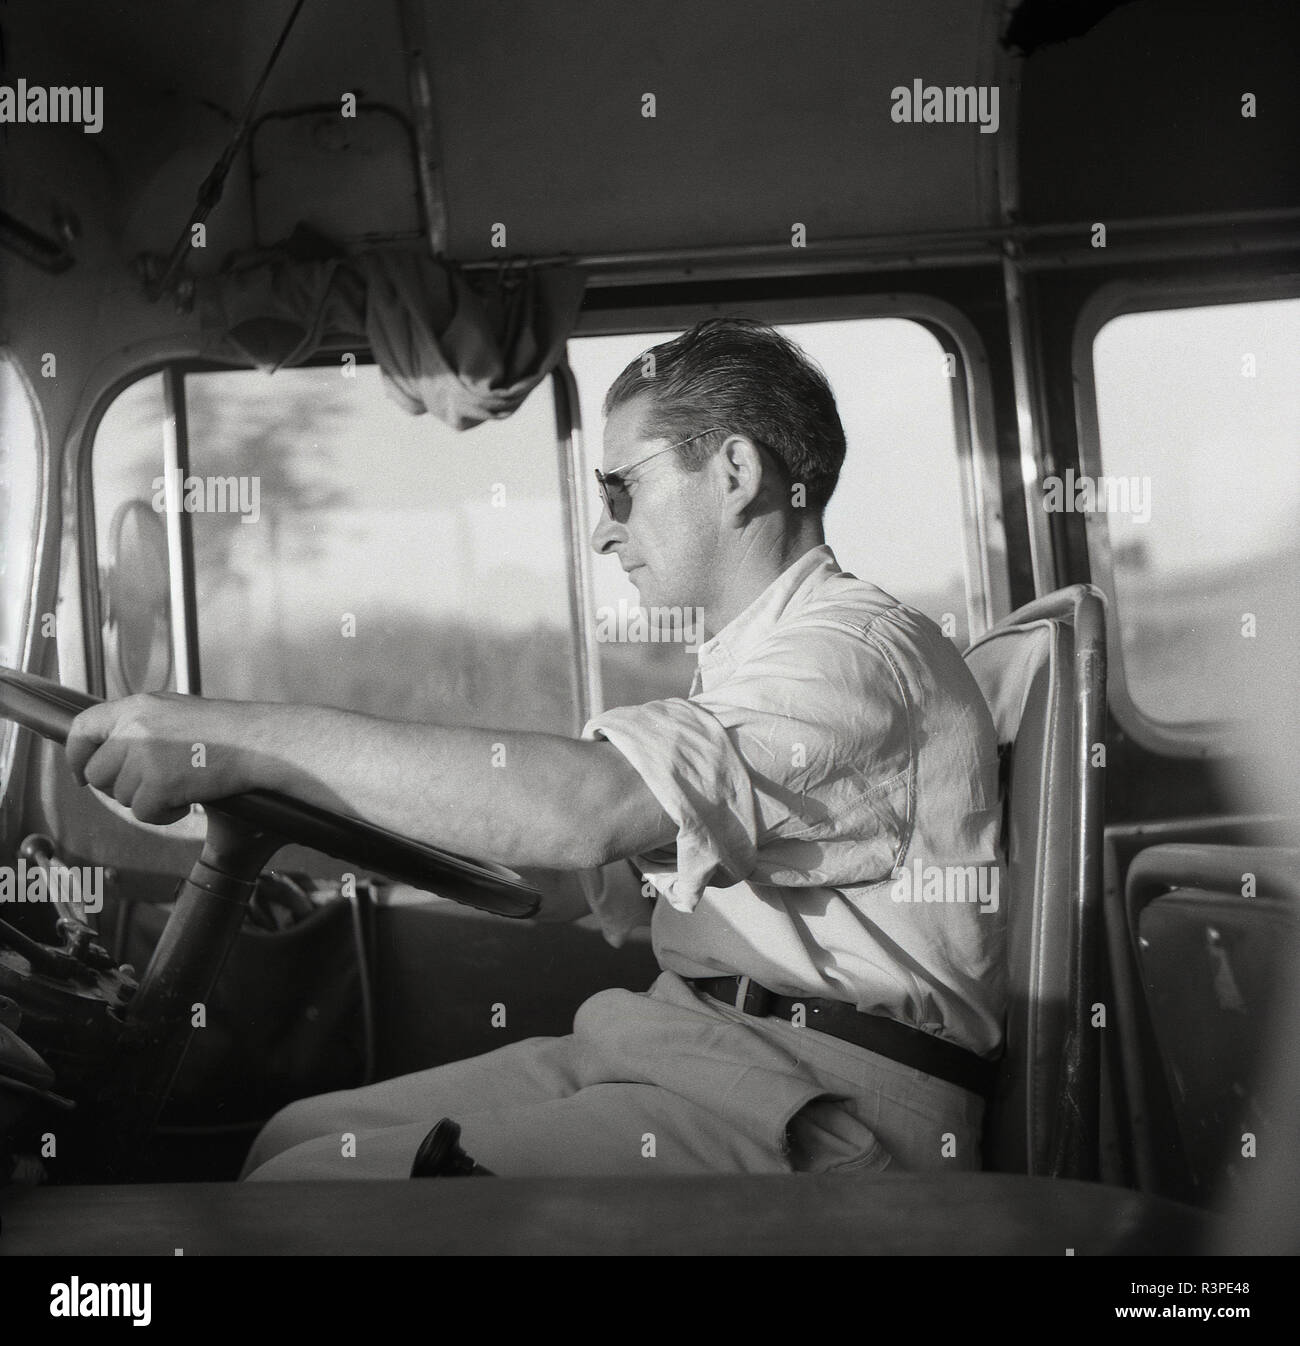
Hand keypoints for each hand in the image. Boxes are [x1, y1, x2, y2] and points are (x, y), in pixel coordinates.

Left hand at [66, 693, 259, 824]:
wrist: (258, 742)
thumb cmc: (227, 731)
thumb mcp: (175, 711)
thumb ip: (139, 726)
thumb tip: (113, 753)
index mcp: (137, 706)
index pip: (82, 728)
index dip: (76, 756)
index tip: (81, 774)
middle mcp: (134, 728)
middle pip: (97, 772)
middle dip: (119, 787)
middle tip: (151, 787)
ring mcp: (145, 756)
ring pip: (122, 796)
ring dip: (148, 801)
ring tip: (179, 788)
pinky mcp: (159, 783)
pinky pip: (143, 813)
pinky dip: (164, 814)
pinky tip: (186, 801)